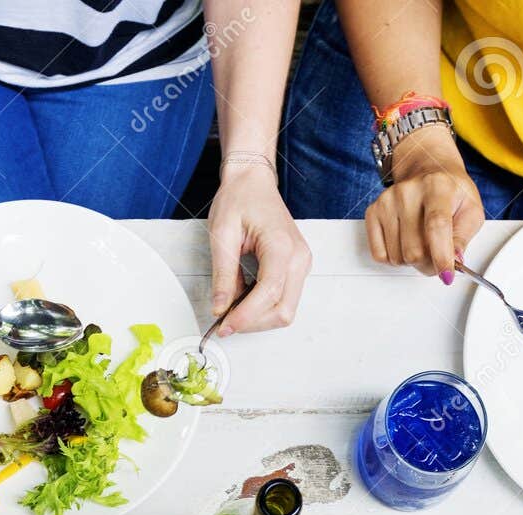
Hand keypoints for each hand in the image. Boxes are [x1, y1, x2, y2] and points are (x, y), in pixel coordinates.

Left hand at [207, 160, 311, 332]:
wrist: (253, 181)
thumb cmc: (240, 198)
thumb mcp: (222, 234)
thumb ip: (223, 276)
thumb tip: (220, 309)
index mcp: (281, 246)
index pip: (268, 295)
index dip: (245, 317)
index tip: (224, 326)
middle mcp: (299, 258)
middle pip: (283, 311)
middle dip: (254, 323)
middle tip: (227, 321)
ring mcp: (302, 264)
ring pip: (286, 311)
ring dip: (259, 318)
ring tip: (234, 307)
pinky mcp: (298, 268)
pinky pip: (285, 299)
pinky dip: (264, 307)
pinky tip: (245, 299)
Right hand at [365, 126, 484, 276]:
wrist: (428, 168)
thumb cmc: (450, 192)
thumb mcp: (471, 210)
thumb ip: (464, 237)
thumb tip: (454, 260)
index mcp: (437, 186)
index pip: (436, 226)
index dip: (441, 256)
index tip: (446, 275)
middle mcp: (408, 191)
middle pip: (415, 251)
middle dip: (429, 263)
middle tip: (437, 255)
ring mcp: (387, 201)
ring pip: (397, 257)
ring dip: (411, 260)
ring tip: (421, 242)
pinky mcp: (373, 211)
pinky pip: (380, 254)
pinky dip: (394, 257)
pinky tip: (404, 241)